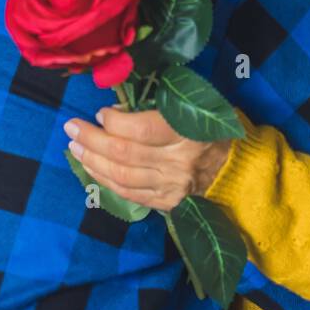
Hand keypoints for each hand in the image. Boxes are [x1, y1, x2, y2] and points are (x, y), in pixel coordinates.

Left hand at [63, 107, 232, 211]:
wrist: (238, 170)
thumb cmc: (213, 129)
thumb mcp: (196, 107)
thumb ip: (159, 106)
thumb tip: (117, 106)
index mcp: (188, 133)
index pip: (141, 130)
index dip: (114, 122)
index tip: (100, 111)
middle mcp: (178, 162)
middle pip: (124, 152)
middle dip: (92, 139)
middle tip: (71, 127)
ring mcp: (172, 186)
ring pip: (122, 176)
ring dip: (93, 161)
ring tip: (75, 147)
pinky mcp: (168, 203)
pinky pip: (129, 194)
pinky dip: (105, 181)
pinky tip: (91, 168)